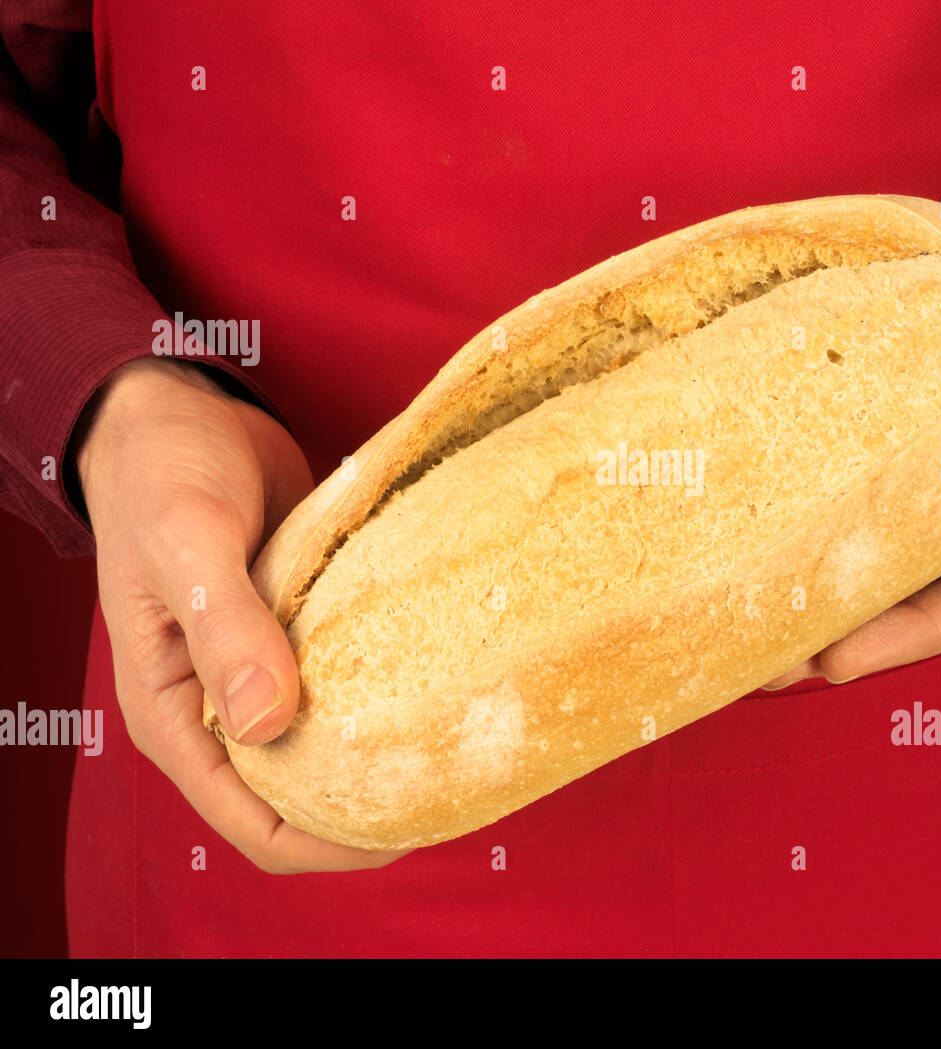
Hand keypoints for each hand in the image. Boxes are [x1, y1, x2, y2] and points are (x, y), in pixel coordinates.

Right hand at [76, 356, 408, 870]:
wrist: (179, 414)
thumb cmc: (162, 475)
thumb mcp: (186, 543)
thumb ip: (225, 629)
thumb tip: (268, 722)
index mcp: (175, 712)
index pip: (250, 818)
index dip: (324, 843)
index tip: (402, 831)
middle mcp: (220, 705)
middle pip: (301, 794)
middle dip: (368, 805)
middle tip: (451, 787)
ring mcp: (264, 670)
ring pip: (330, 740)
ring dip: (384, 749)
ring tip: (460, 744)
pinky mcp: (301, 632)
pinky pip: (350, 678)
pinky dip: (389, 688)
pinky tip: (444, 681)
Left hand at [764, 169, 940, 687]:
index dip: (913, 636)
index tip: (834, 662)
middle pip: (918, 584)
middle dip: (843, 627)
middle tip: (759, 654)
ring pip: (883, 532)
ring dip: (819, 570)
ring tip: (742, 595)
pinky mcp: (919, 409)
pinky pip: (867, 461)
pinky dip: (820, 485)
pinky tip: (762, 493)